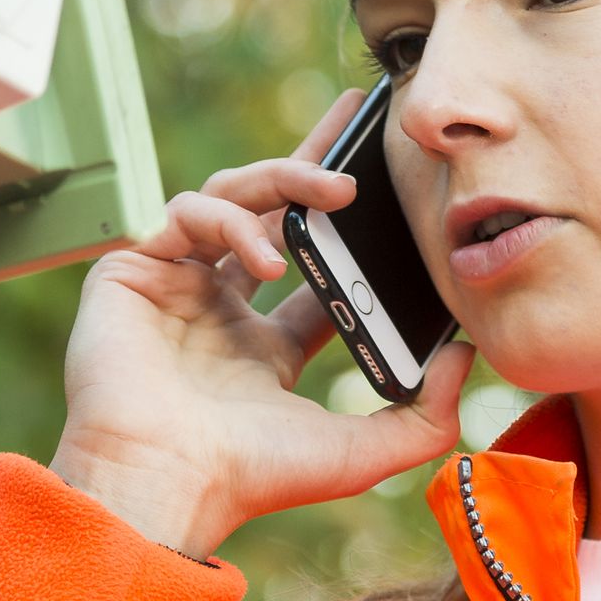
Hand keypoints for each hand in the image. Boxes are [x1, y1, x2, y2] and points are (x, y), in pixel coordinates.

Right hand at [52, 86, 474, 557]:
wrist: (166, 483)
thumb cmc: (251, 479)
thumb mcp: (360, 453)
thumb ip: (426, 415)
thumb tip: (467, 357)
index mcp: (264, 347)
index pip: (313, 262)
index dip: (347, 219)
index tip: (388, 179)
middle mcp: (218, 308)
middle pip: (268, 208)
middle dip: (312, 159)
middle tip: (359, 118)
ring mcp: (174, 285)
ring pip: (229, 196)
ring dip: (284, 182)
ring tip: (336, 193)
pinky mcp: (133, 270)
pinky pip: (186, 213)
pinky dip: (231, 221)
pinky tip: (269, 255)